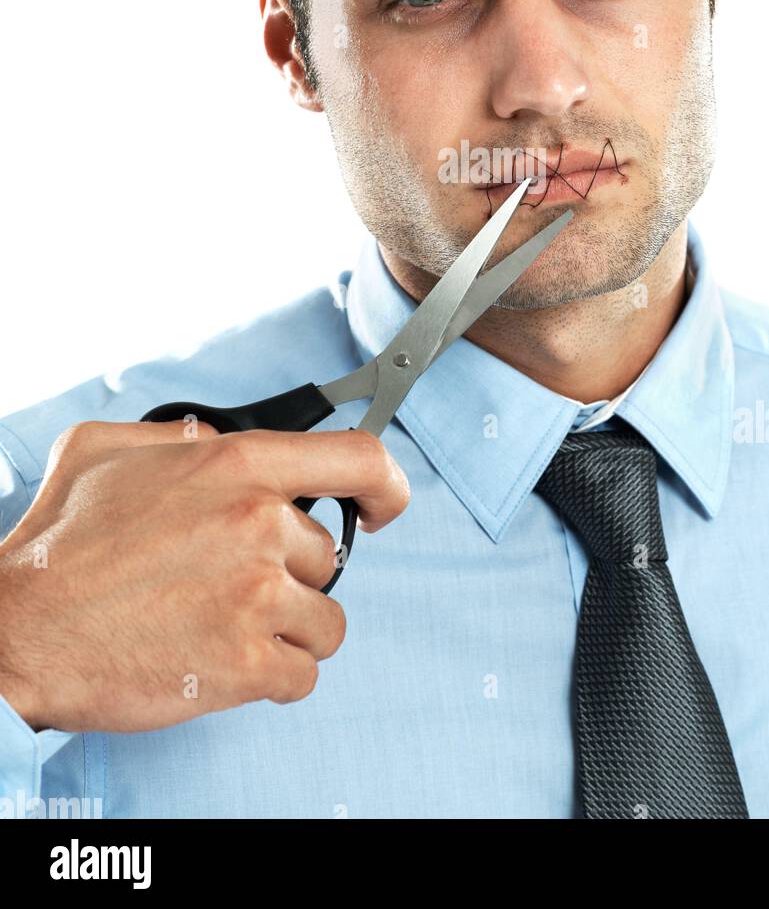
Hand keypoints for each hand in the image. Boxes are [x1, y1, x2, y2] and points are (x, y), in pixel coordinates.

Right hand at [0, 417, 409, 732]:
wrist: (18, 634)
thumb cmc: (57, 547)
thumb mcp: (107, 448)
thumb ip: (181, 435)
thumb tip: (218, 442)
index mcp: (236, 466)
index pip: (359, 459)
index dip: (387, 484)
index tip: (386, 505)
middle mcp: (258, 526)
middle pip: (328, 555)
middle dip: (286, 573)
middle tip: (225, 584)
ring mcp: (257, 598)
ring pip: (324, 621)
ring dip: (285, 629)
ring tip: (222, 626)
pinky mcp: (246, 666)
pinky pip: (303, 675)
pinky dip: (272, 676)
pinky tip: (223, 662)